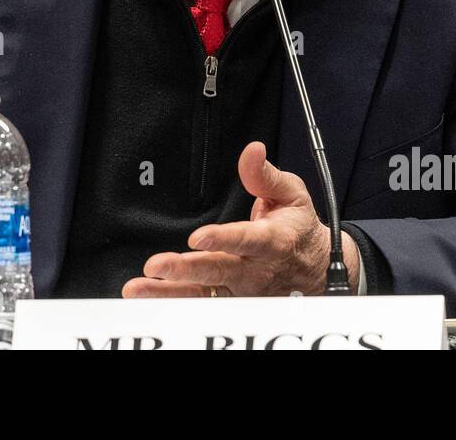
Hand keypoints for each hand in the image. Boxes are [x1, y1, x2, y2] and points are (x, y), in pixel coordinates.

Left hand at [122, 141, 358, 297]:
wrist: (316, 269)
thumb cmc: (298, 228)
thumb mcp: (291, 194)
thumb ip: (265, 175)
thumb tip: (252, 150)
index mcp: (272, 241)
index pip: (245, 240)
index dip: (222, 239)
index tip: (197, 237)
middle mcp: (256, 271)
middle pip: (217, 271)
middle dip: (184, 270)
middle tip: (155, 266)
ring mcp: (243, 291)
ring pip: (204, 295)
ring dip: (170, 293)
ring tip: (139, 288)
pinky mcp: (232, 301)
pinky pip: (200, 305)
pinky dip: (175, 303)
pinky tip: (150, 297)